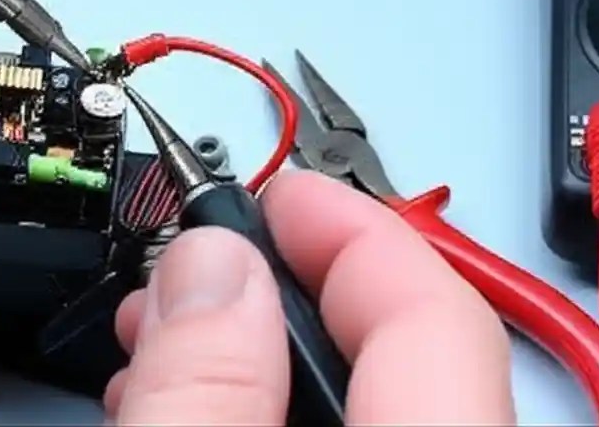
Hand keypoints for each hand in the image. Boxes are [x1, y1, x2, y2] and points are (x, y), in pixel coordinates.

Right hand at [106, 170, 515, 424]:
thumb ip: (201, 391)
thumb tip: (212, 270)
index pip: (435, 316)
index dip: (351, 229)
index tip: (274, 192)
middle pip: (407, 351)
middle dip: (283, 288)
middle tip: (194, 264)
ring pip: (370, 403)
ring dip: (262, 354)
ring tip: (163, 346)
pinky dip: (268, 412)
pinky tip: (194, 409)